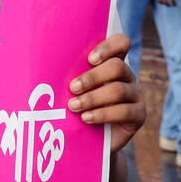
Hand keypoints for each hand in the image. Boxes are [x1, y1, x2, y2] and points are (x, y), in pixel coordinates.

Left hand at [68, 33, 143, 154]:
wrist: (89, 139)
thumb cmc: (76, 106)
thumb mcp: (72, 88)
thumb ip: (68, 74)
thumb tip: (41, 63)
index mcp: (111, 62)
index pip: (121, 43)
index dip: (108, 47)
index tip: (89, 59)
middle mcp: (126, 76)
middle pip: (117, 66)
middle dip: (92, 77)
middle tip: (73, 87)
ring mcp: (135, 94)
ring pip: (119, 89)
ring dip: (93, 98)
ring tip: (74, 106)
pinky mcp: (139, 115)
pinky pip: (124, 111)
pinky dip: (102, 114)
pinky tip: (86, 118)